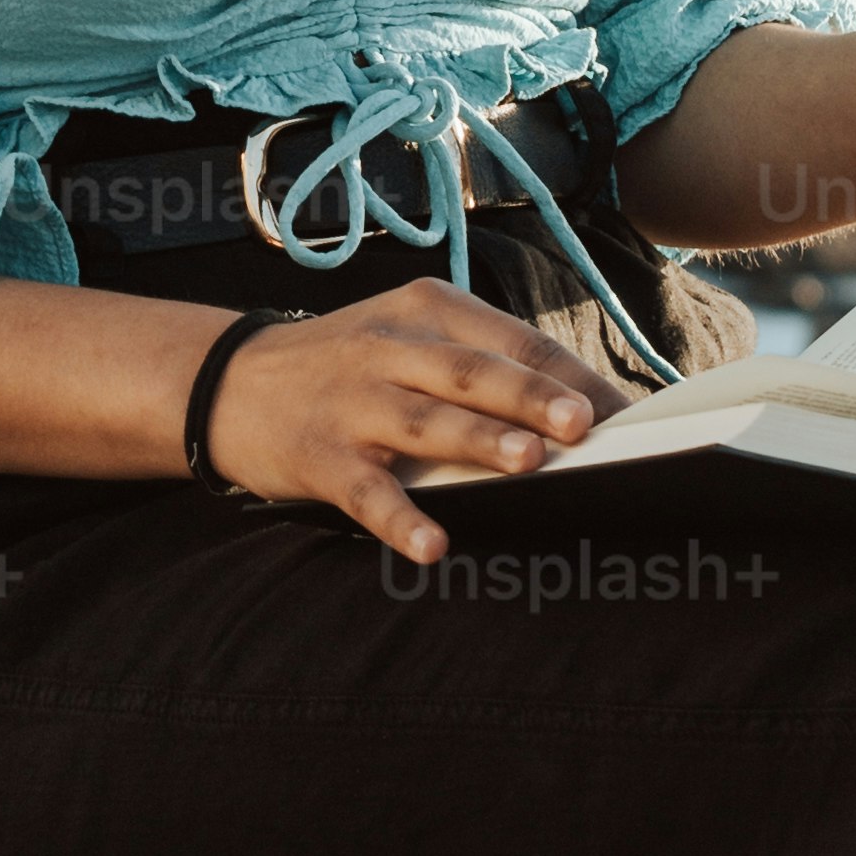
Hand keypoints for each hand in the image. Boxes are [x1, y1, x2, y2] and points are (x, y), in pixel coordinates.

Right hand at [203, 286, 630, 568]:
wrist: (227, 379)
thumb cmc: (346, 365)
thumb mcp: (408, 340)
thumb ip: (481, 366)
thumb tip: (579, 411)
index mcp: (425, 311)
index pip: (512, 341)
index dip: (569, 378)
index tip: (627, 415)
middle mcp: (390, 350)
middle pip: (471, 372)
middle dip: (530, 397)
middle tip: (585, 425)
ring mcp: (352, 403)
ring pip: (425, 422)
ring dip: (479, 442)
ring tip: (529, 462)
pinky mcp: (319, 456)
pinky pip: (366, 491)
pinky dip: (400, 517)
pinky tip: (433, 544)